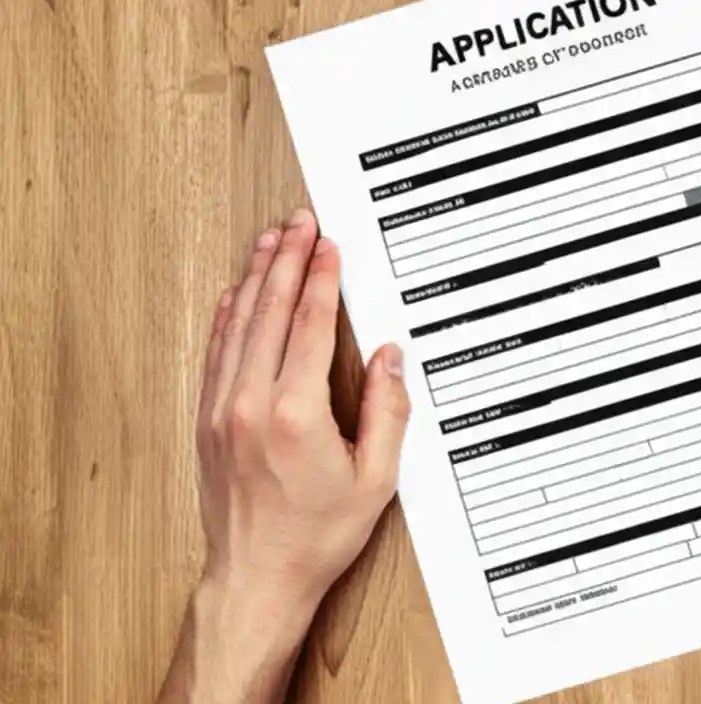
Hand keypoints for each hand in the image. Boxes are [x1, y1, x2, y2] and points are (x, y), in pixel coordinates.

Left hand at [159, 209, 410, 703]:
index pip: (309, 326)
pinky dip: (226, 317)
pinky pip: (215, 353)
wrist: (257, 577)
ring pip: (237, 325)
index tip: (329, 248)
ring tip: (269, 242)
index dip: (321, 280)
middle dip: (287, 261)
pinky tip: (235, 295)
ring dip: (254, 278)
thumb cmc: (314, 536)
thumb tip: (392, 361)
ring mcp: (222, 411)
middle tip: (299, 224)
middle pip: (269, 312)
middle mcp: (251, 404)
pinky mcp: (207, 422)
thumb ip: (388, 414)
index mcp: (295, 414)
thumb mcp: (375, 481)